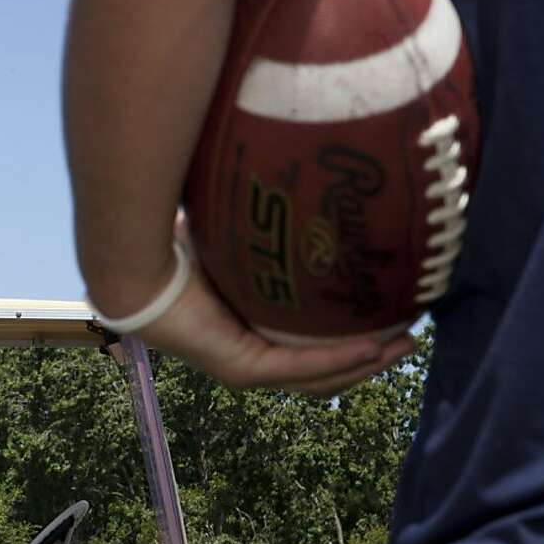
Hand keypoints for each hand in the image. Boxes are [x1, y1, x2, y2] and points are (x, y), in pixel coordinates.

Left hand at [113, 217, 414, 396]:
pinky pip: (299, 369)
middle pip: (321, 370)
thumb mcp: (244, 226)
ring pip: (317, 378)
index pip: (309, 343)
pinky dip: (338, 359)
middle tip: (409, 337)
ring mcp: (243, 366)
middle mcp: (247, 351)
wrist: (134, 254)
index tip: (391, 313)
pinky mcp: (239, 368)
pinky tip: (374, 345)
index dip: (352, 335)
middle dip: (369, 357)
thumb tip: (311, 164)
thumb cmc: (178, 233)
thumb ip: (278, 213)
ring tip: (403, 344)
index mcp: (250, 324)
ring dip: (364, 364)